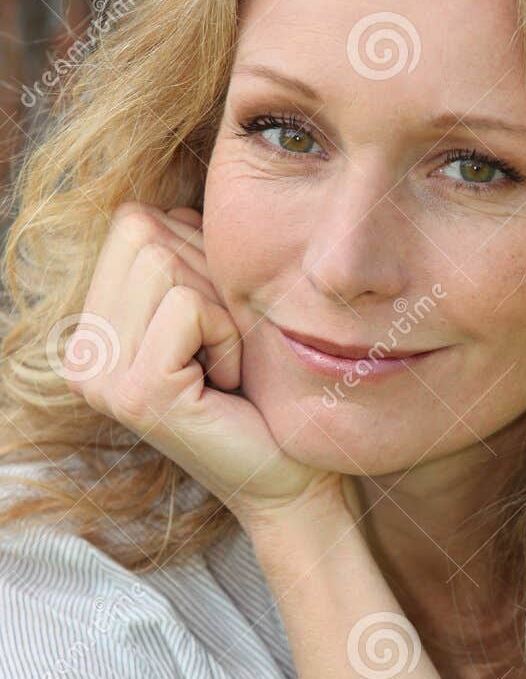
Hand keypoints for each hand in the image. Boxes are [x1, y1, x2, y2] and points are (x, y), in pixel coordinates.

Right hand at [61, 201, 343, 530]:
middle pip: (146, 233)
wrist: (292, 478)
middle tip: (222, 351)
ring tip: (223, 367)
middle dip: (209, 280)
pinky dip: (228, 336)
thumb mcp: (219, 305)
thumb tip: (185, 201)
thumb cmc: (264, 389)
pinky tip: (226, 384)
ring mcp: (100, 377)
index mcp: (90, 329)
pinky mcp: (138, 393)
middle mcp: (81, 354)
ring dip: (221, 310)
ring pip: (168, 264)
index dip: (197, 255)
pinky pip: (191, 305)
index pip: (133, 221)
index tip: (213, 328)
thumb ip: (188, 252)